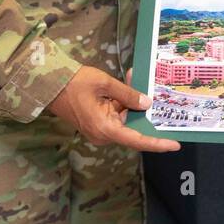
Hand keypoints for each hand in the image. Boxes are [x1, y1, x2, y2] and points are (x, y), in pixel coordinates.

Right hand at [48, 66, 180, 151]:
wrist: (49, 84)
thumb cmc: (75, 83)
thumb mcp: (105, 84)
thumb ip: (128, 94)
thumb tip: (147, 104)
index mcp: (105, 128)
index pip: (137, 140)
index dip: (157, 143)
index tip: (175, 144)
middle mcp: (103, 134)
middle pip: (132, 127)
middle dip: (143, 110)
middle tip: (156, 94)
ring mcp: (99, 130)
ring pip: (125, 118)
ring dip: (131, 101)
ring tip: (136, 79)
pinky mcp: (96, 123)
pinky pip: (115, 114)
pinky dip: (122, 101)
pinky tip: (128, 82)